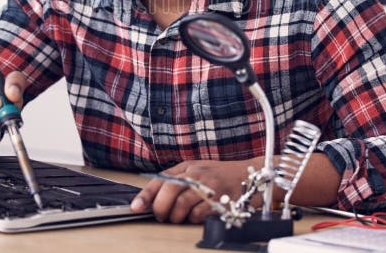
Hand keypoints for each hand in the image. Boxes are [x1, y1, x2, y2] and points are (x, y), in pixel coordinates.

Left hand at [130, 157, 264, 223]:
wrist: (250, 175)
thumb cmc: (220, 176)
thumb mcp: (197, 171)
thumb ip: (177, 182)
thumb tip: (153, 201)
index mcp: (186, 167)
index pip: (160, 179)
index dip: (145, 195)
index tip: (135, 207)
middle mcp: (196, 173)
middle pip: (169, 190)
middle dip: (160, 208)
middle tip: (161, 216)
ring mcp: (208, 186)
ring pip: (181, 204)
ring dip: (176, 217)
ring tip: (178, 218)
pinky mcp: (219, 199)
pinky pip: (198, 214)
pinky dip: (192, 220)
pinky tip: (195, 217)